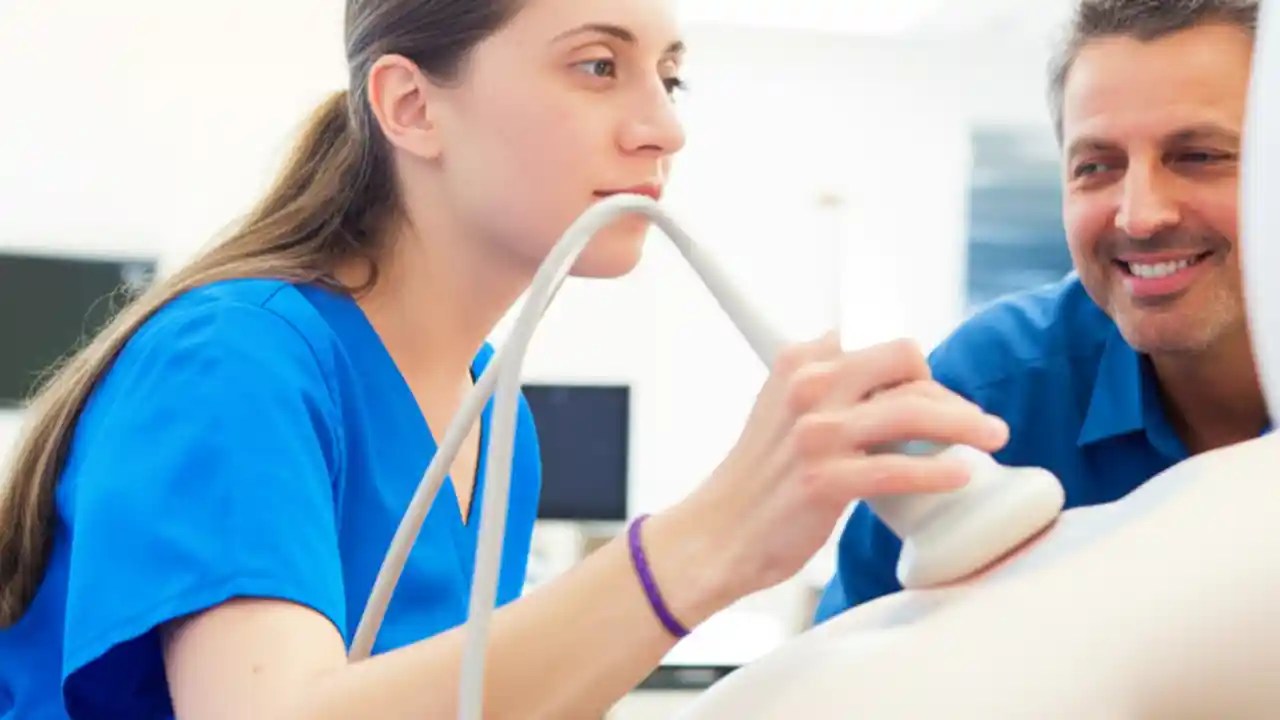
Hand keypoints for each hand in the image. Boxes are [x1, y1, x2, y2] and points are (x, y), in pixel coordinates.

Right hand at [644, 333, 1010, 622]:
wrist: (718, 533)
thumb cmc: (759, 478)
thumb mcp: (779, 406)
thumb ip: (818, 379)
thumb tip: (857, 350)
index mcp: (799, 361)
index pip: (884, 351)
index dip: (918, 377)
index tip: (934, 403)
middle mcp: (808, 387)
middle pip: (907, 364)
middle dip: (949, 393)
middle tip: (973, 423)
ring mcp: (816, 434)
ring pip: (913, 411)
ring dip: (966, 424)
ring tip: (992, 438)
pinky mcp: (824, 481)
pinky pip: (899, 470)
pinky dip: (939, 472)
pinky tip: (960, 475)